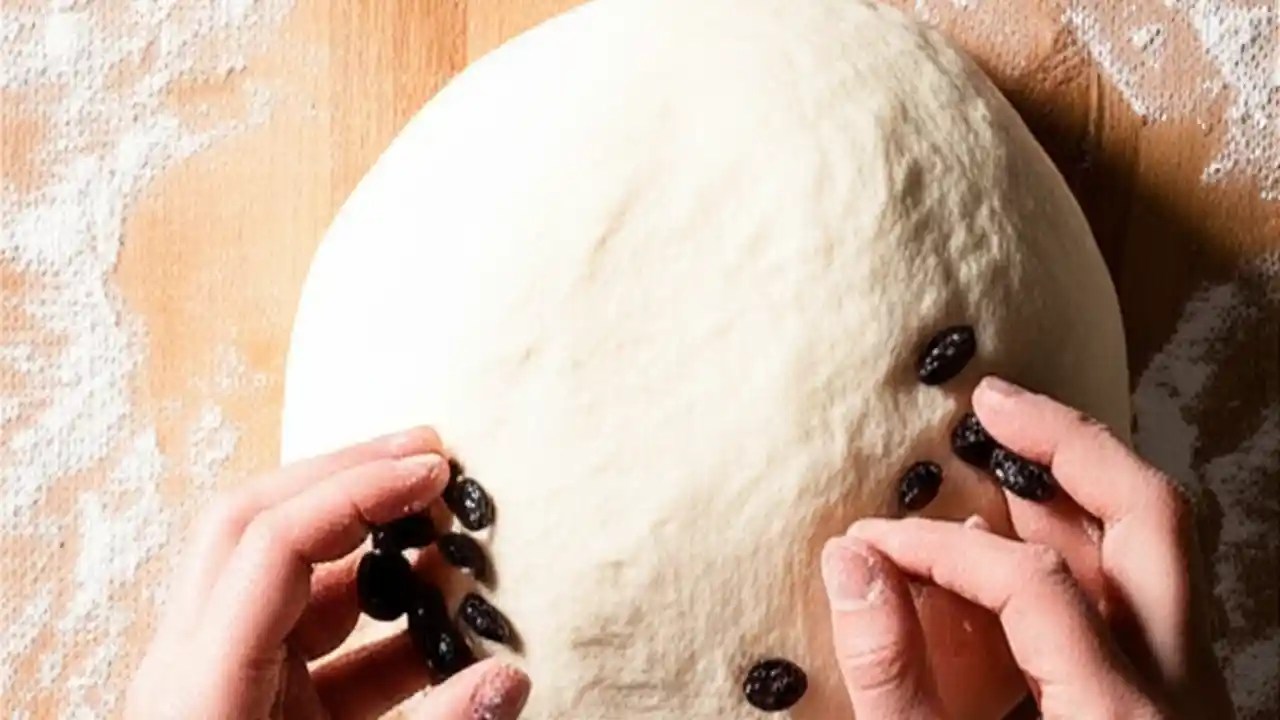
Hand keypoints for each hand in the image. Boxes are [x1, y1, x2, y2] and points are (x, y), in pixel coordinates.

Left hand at [127, 427, 529, 719]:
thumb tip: (512, 675)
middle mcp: (197, 665)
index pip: (272, 543)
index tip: (436, 470)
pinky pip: (306, 637)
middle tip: (432, 453)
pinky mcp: (249, 705)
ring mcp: (219, 681)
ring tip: (446, 536)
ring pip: (281, 575)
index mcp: (203, 684)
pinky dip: (371, 620)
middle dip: (345, 477)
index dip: (357, 492)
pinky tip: (437, 627)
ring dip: (365, 547)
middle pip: (255, 524)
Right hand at [820, 376, 1231, 718]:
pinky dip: (1090, 547)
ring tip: (1009, 454)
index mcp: (1116, 715)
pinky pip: (1148, 596)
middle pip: (1150, 517)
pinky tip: (1029, 545)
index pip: (1023, 578)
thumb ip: (892, 678)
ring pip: (1162, 550)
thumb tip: (852, 563)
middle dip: (1068, 443)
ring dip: (1085, 487)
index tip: (871, 544)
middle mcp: (1177, 693)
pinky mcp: (1173, 708)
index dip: (934, 547)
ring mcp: (1189, 698)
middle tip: (992, 403)